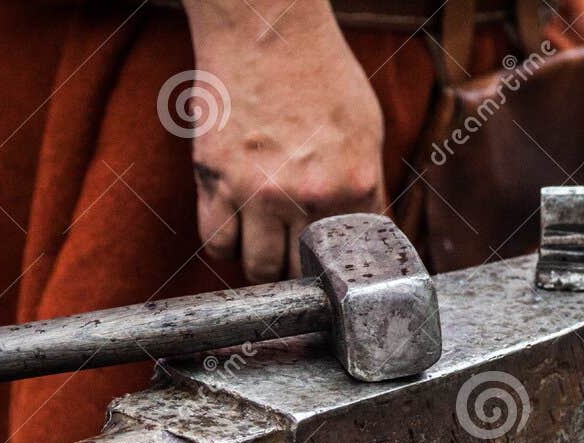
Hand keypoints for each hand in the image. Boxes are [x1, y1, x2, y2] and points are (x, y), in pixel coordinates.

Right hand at [181, 0, 386, 281]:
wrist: (266, 30)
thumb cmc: (318, 72)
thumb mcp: (366, 130)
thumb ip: (366, 188)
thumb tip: (365, 236)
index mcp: (354, 182)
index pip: (354, 255)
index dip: (343, 264)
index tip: (333, 266)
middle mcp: (308, 195)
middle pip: (304, 272)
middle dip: (302, 270)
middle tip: (296, 255)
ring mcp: (258, 191)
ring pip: (259, 268)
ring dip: (263, 263)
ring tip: (266, 243)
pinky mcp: (216, 180)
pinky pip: (217, 244)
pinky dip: (227, 245)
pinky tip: (237, 227)